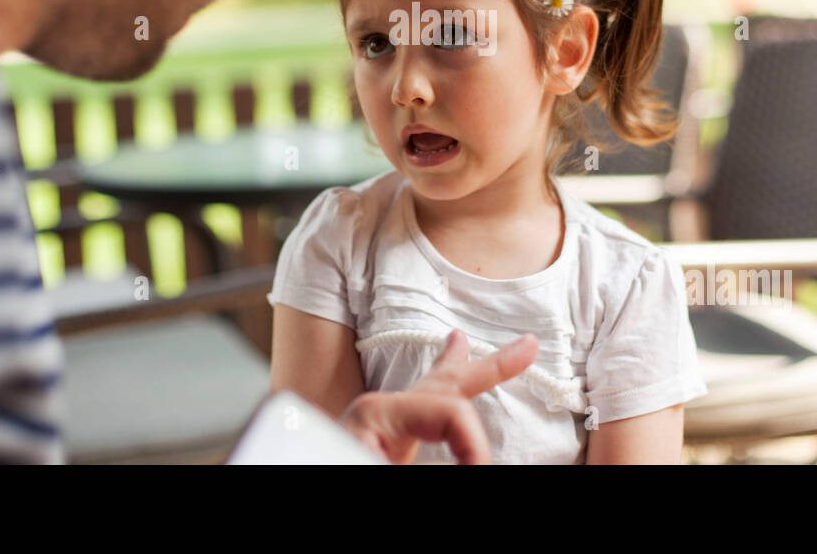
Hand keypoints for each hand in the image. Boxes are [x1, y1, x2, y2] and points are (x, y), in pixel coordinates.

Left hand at [338, 330, 537, 463]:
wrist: (287, 465)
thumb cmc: (320, 460)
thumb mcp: (375, 464)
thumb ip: (415, 460)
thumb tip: (472, 459)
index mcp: (373, 416)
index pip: (450, 410)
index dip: (475, 445)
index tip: (481, 472)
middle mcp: (375, 416)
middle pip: (441, 383)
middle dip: (488, 368)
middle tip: (528, 347)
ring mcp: (375, 433)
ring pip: (428, 397)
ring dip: (455, 375)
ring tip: (461, 344)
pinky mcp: (375, 452)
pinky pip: (415, 423)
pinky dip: (436, 414)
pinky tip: (440, 398)